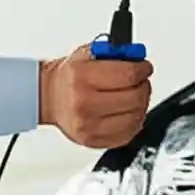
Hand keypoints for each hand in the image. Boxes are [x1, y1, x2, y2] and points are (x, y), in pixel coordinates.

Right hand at [38, 44, 152, 147]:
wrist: (49, 97)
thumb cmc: (68, 77)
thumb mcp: (86, 54)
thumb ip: (113, 52)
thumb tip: (136, 55)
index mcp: (82, 77)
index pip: (128, 74)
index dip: (142, 69)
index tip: (144, 67)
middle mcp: (85, 103)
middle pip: (135, 97)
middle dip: (143, 86)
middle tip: (140, 81)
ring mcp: (89, 126)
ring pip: (135, 117)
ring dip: (141, 105)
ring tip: (134, 96)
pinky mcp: (94, 141)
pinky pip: (128, 134)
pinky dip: (134, 122)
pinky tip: (129, 112)